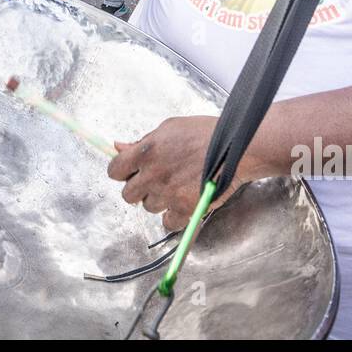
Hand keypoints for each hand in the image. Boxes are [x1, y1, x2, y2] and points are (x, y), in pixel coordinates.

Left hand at [107, 116, 262, 230]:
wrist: (236, 147)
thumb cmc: (205, 133)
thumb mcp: (169, 128)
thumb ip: (142, 141)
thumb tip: (119, 147)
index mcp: (146, 152)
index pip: (114, 171)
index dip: (122, 172)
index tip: (130, 172)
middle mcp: (153, 175)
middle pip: (128, 195)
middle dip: (139, 188)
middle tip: (154, 181)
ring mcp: (168, 194)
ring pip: (148, 207)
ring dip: (158, 200)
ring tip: (175, 187)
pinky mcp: (185, 209)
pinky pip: (167, 223)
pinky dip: (174, 216)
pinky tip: (182, 203)